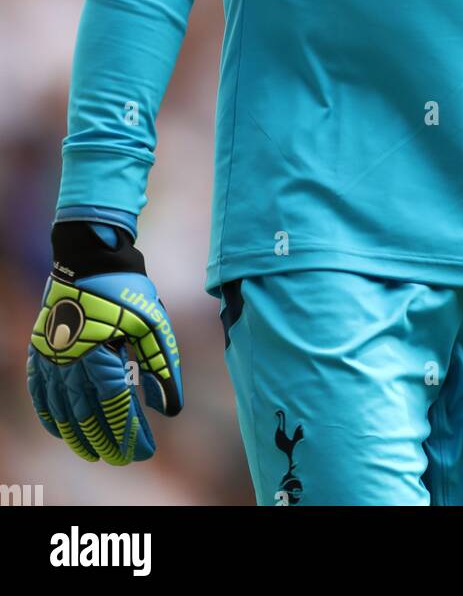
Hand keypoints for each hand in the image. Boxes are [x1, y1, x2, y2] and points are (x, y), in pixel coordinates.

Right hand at [27, 219, 182, 464]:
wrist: (88, 256)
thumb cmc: (125, 290)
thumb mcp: (153, 325)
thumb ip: (162, 367)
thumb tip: (169, 409)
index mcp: (100, 357)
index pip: (117, 410)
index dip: (132, 434)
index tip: (146, 451)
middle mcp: (71, 364)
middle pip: (88, 416)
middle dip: (107, 441)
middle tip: (122, 458)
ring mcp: (52, 358)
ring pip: (62, 410)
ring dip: (78, 435)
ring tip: (93, 453)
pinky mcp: (42, 349)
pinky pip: (40, 392)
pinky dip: (49, 414)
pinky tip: (59, 430)